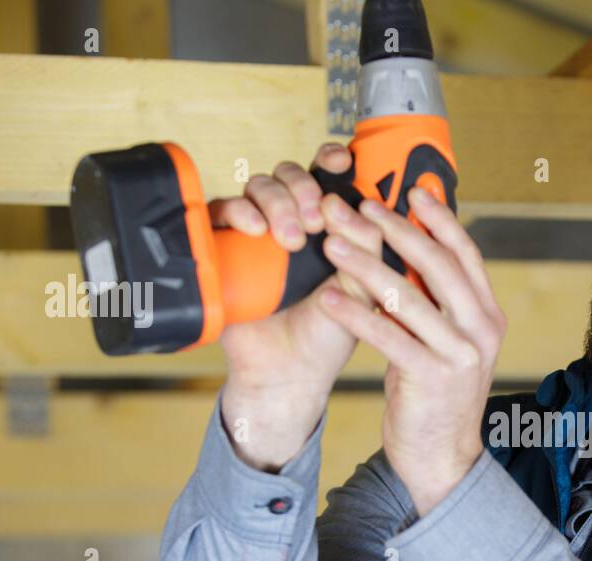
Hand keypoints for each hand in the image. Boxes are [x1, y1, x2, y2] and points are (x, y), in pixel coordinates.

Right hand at [209, 142, 383, 470]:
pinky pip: (223, 209)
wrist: (290, 371)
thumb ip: (368, 247)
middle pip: (292, 173)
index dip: (332, 159)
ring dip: (277, 201)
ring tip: (292, 239)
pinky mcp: (229, 247)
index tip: (341, 161)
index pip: (328, 175)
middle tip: (317, 219)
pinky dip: (239, 211)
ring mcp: (260, 233)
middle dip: (305, 187)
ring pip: (260, 185)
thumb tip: (351, 205)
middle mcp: (294, 222)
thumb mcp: (363, 289)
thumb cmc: (329, 332)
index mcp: (332, 226)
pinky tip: (255, 230)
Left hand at [318, 186, 506, 514]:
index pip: (465, 254)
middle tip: (357, 206)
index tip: (410, 189)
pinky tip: (327, 298)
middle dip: (395, 230)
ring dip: (365, 265)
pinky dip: (355, 315)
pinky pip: (388, 336)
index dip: (439, 218)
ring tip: (331, 244)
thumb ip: (435, 304)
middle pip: (437, 265)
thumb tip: (408, 251)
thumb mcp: (443, 342)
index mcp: (488, 315)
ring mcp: (460, 355)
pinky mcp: (432, 378)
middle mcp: (481, 330)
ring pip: (408, 297)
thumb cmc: (434, 394)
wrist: (442, 457)